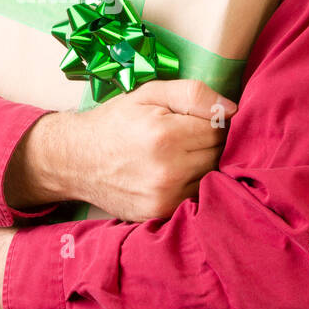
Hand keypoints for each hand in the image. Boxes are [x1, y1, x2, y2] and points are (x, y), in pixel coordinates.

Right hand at [6, 79, 236, 222]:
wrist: (75, 159)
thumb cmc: (115, 122)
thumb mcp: (149, 94)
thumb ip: (192, 94)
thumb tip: (233, 109)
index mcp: (166, 136)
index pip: (218, 128)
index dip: (210, 120)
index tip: (194, 119)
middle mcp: (167, 171)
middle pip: (218, 154)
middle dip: (208, 143)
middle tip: (186, 135)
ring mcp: (164, 197)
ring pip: (210, 177)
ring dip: (202, 165)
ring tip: (179, 154)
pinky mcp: (160, 214)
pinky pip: (194, 196)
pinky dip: (190, 184)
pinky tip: (173, 173)